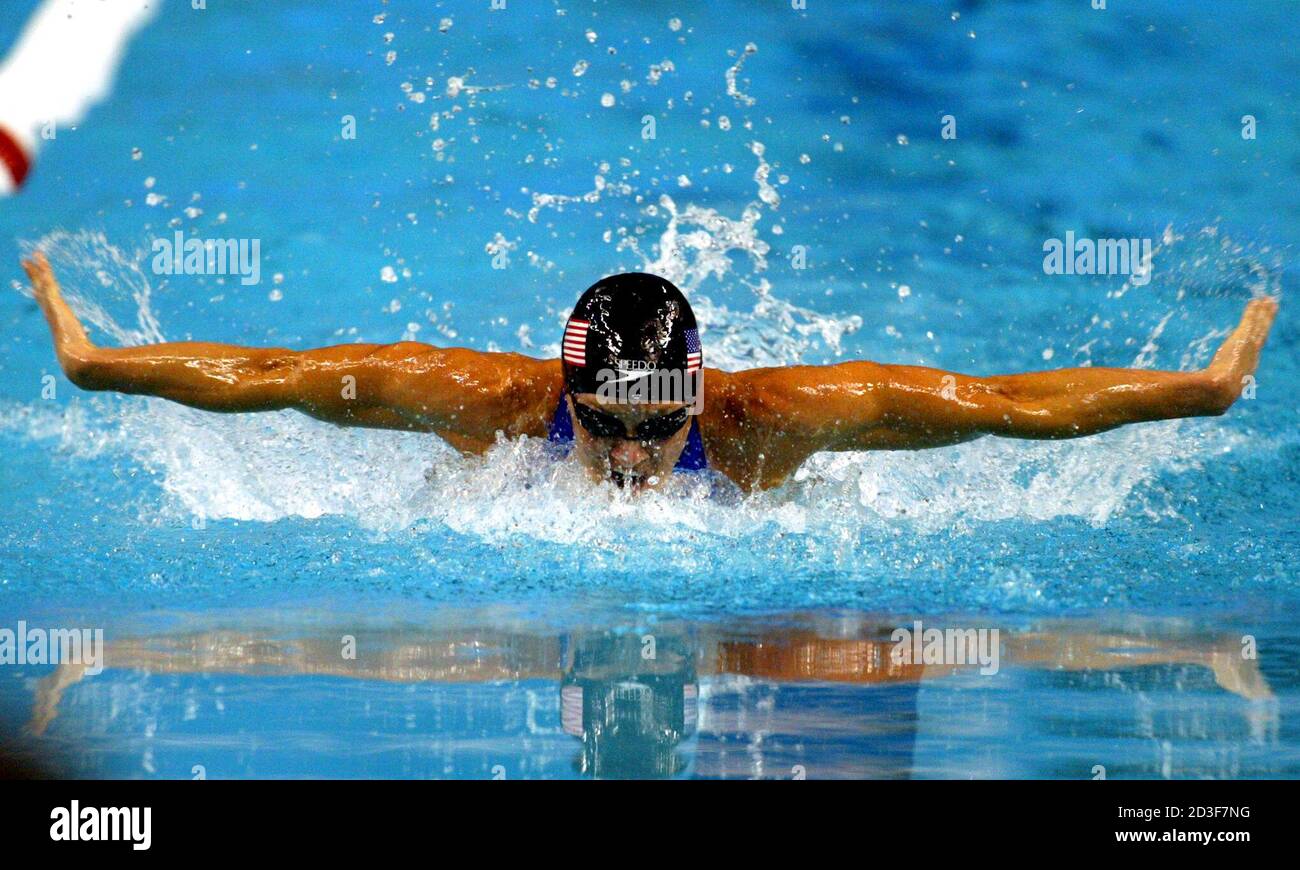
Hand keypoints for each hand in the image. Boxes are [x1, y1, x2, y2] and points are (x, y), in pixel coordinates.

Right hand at [22, 251, 94, 375]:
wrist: (75, 360)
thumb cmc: (82, 359)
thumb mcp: (87, 350)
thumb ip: (92, 348)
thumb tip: (102, 353)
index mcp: (58, 323)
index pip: (48, 304)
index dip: (42, 293)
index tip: (37, 286)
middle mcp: (51, 314)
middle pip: (40, 291)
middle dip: (33, 277)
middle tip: (26, 263)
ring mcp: (51, 308)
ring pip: (42, 284)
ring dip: (36, 270)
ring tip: (31, 257)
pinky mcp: (54, 303)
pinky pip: (47, 282)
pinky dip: (43, 270)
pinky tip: (40, 258)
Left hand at [1205, 297, 1278, 408]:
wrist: (1219, 392)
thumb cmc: (1212, 395)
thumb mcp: (1211, 391)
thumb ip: (1205, 389)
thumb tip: (1190, 396)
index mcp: (1247, 369)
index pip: (1254, 349)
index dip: (1258, 338)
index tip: (1260, 330)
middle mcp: (1252, 357)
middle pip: (1261, 334)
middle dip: (1266, 321)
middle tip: (1272, 307)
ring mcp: (1250, 348)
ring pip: (1259, 326)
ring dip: (1263, 313)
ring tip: (1267, 300)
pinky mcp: (1244, 339)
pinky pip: (1251, 321)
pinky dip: (1254, 312)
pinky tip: (1257, 301)